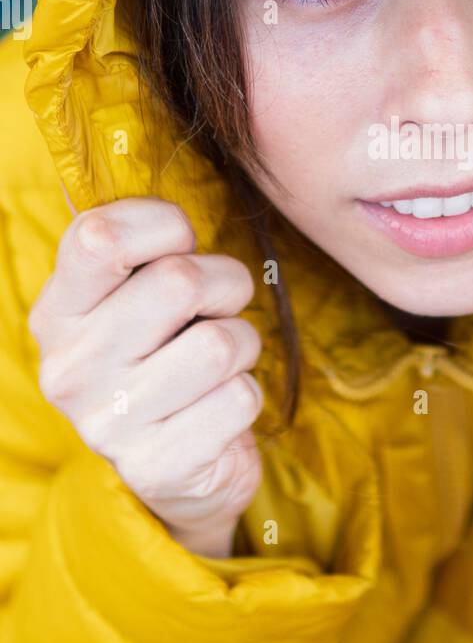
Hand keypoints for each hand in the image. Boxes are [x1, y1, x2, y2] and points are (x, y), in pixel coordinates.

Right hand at [29, 196, 263, 556]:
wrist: (176, 469)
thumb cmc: (165, 354)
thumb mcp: (133, 296)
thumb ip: (138, 243)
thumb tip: (152, 173)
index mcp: (57, 312)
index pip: (100, 235)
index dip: (166, 225)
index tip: (182, 245)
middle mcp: (69, 368)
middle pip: (179, 282)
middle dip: (225, 283)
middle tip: (219, 306)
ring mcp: (108, 423)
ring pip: (220, 343)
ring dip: (242, 342)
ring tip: (220, 358)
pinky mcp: (156, 467)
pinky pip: (240, 398)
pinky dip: (246, 394)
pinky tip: (218, 406)